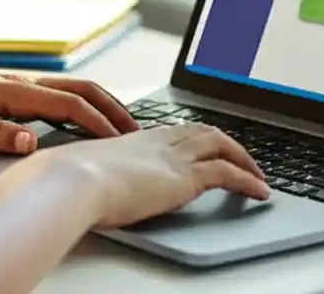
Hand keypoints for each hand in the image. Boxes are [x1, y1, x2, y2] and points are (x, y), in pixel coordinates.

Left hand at [0, 68, 140, 154]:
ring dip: (98, 103)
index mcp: (14, 90)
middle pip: (80, 88)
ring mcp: (14, 83)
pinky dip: (77, 102)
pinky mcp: (5, 89)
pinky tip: (77, 117)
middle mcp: (20, 82)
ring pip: (69, 88)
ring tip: (118, 123)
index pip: (70, 104)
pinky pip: (53, 93)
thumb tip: (33, 143)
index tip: (122, 141)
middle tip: (137, 130)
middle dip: (112, 107)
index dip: (99, 123)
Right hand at [31, 124, 269, 227]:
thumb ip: (87, 177)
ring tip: (258, 176)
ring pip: (221, 145)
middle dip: (225, 143)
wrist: (69, 181)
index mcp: (133, 138)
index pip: (173, 129)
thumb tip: (74, 188)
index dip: (193, 135)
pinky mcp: (184, 177)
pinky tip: (259, 193)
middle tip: (240, 157)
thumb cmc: (64, 180)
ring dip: (244, 159)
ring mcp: (172, 156)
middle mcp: (156, 141)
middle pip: (202, 131)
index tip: (202, 144)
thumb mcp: (79, 173)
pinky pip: (228, 174)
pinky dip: (248, 182)